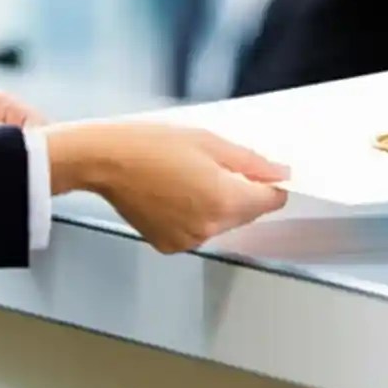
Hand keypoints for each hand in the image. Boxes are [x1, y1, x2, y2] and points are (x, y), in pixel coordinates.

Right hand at [44, 122, 289, 253]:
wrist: (106, 162)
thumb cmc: (151, 145)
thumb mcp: (209, 142)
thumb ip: (251, 162)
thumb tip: (281, 174)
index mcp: (225, 200)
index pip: (271, 201)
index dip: (268, 184)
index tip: (259, 172)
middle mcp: (210, 227)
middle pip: (247, 214)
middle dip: (240, 192)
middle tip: (211, 166)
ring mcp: (189, 240)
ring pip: (222, 223)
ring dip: (216, 204)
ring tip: (187, 178)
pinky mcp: (170, 245)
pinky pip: (198, 231)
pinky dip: (194, 215)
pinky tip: (174, 194)